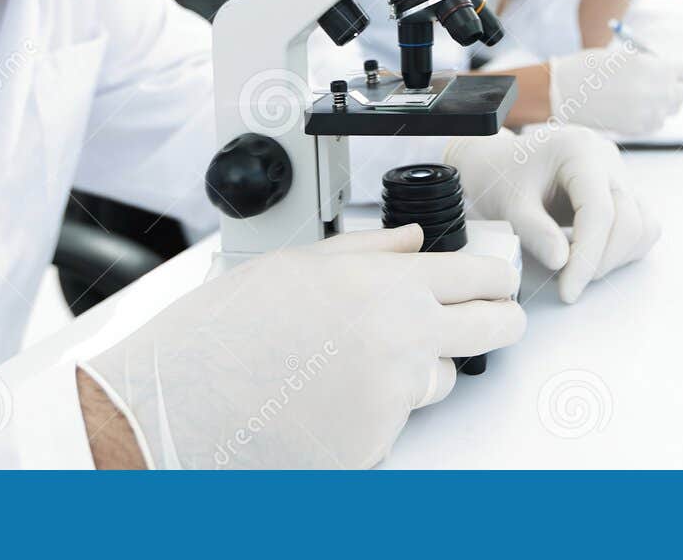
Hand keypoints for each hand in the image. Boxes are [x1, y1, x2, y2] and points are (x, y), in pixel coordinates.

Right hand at [79, 226, 523, 468]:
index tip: (500, 282)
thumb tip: (412, 241)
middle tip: (492, 318)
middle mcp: (403, 336)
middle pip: (494, 327)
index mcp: (384, 283)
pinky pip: (402, 421)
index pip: (480, 274)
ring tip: (359, 362)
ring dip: (423, 370)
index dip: (496, 278)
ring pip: (445, 377)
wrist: (182, 405)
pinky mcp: (380, 442)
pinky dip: (380, 410)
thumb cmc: (225, 333)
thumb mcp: (295, 266)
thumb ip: (368, 250)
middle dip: (498, 320)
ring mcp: (395, 395)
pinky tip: (333, 397)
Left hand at [446, 126, 662, 302]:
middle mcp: (607, 158)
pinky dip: (624, 250)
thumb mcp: (509, 205)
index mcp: (579, 151)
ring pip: (642, 226)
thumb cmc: (504, 179)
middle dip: (600, 261)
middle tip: (567, 282)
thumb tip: (561, 262)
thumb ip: (534, 231)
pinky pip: (643, 227)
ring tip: (577, 266)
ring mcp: (620, 174)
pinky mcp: (624, 192)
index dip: (587, 256)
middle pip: (627, 221)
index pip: (599, 211)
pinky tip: (592, 255)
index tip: (568, 290)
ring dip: (615, 258)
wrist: (503, 166)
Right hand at [546, 41, 682, 134]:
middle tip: (678, 89)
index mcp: (655, 67)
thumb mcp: (626, 57)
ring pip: (671, 110)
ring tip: (645, 96)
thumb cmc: (591, 68)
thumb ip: (651, 66)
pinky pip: (656, 123)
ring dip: (665, 104)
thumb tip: (671, 76)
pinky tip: (635, 108)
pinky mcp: (638, 128)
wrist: (565, 92)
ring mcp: (648, 112)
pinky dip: (652, 116)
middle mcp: (656, 91)